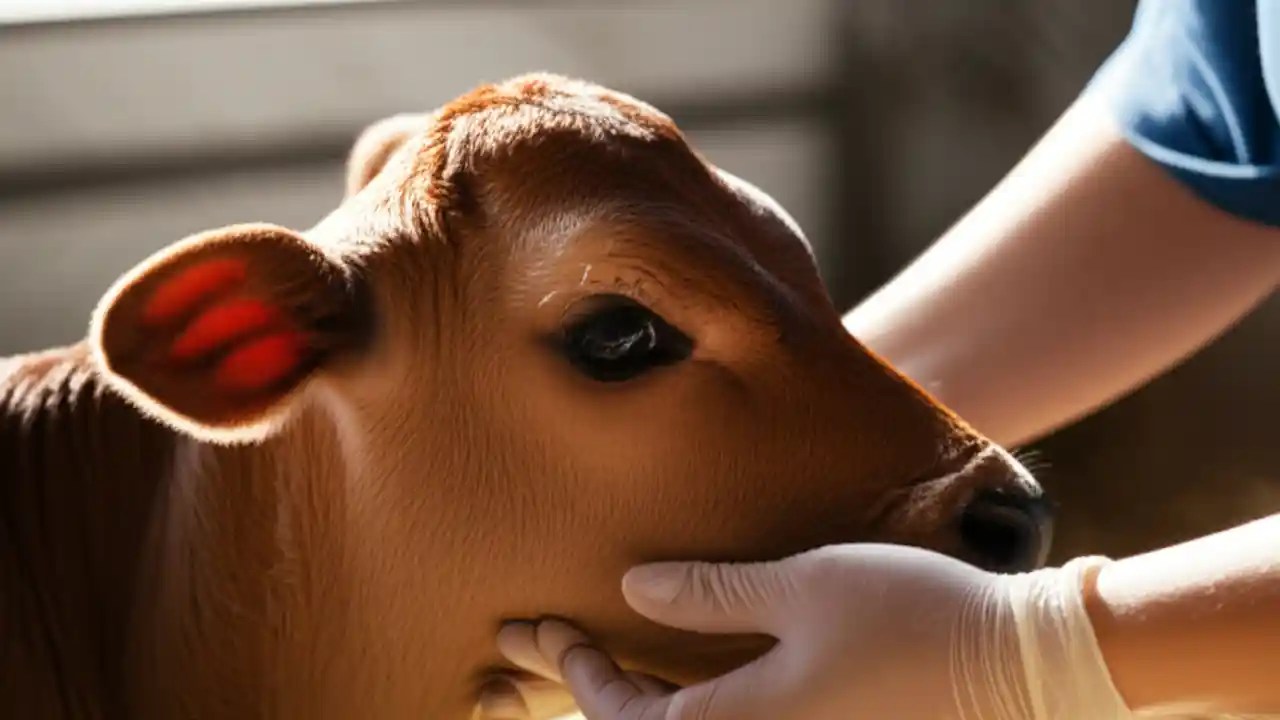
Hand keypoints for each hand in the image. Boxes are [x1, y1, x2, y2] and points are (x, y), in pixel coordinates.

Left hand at [480, 544, 1130, 719]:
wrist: (1021, 671)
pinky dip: (682, 717)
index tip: (541, 628)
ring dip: (629, 716)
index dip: (576, 673)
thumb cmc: (912, 618)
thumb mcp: (805, 588)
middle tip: (516, 662)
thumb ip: (714, 595)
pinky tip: (675, 689)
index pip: (626, 718)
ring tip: (584, 677)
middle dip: (580, 701)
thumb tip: (632, 592)